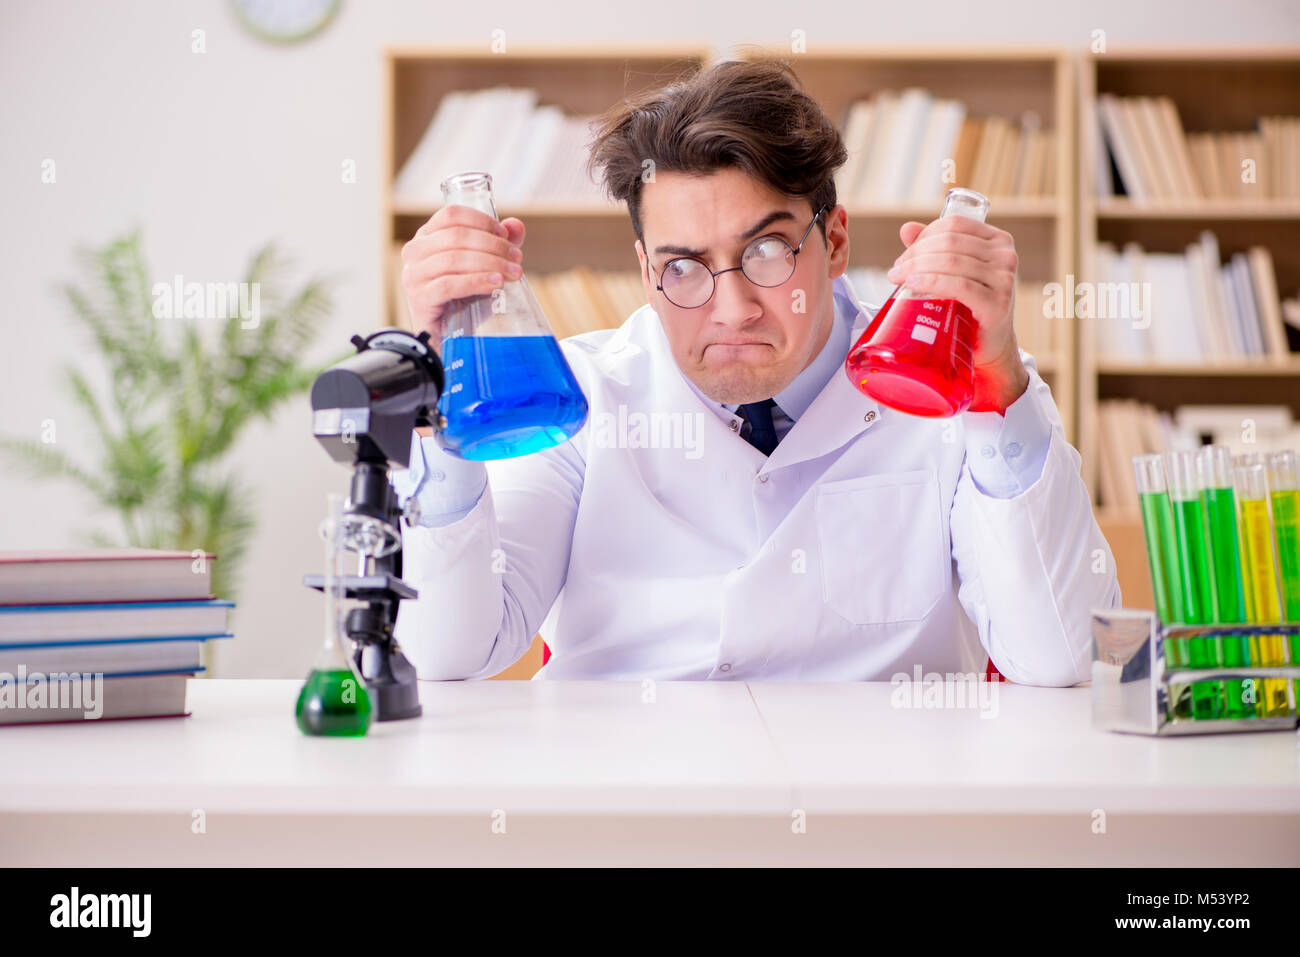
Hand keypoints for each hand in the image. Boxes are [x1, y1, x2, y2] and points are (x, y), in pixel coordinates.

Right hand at [400, 205, 526, 340]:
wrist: (448, 337)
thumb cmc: (464, 299)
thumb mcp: (484, 267)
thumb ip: (499, 244)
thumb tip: (516, 225)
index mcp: (427, 237)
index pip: (452, 215)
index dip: (482, 221)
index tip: (505, 236)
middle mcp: (415, 251)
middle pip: (457, 236)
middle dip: (493, 245)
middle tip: (517, 258)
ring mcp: (414, 275)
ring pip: (454, 259)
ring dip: (490, 263)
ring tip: (512, 273)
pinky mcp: (419, 298)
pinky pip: (449, 284)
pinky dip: (476, 281)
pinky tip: (496, 284)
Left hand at [885, 216, 1027, 413]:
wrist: (989, 346)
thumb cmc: (970, 307)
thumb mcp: (955, 273)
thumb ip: (934, 248)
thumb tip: (906, 228)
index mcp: (998, 240)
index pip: (953, 225)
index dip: (924, 236)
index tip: (904, 256)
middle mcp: (1005, 256)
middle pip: (949, 242)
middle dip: (916, 254)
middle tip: (896, 272)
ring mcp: (1004, 279)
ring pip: (951, 261)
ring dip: (917, 268)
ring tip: (898, 279)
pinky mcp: (997, 303)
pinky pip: (959, 285)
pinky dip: (932, 282)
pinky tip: (913, 285)